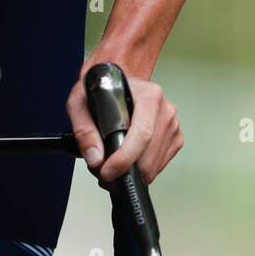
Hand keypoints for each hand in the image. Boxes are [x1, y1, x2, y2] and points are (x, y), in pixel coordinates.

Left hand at [66, 52, 182, 187]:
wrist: (115, 81)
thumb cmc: (101, 89)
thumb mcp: (80, 102)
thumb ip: (84, 130)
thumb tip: (95, 159)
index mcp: (148, 95)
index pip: (142, 134)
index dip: (124, 159)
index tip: (107, 171)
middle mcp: (164, 109)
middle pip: (148, 156)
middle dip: (124, 172)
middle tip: (103, 172)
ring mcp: (172, 125)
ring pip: (154, 165)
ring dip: (133, 174)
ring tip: (112, 164)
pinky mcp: (174, 139)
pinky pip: (159, 165)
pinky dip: (143, 170)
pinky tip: (129, 160)